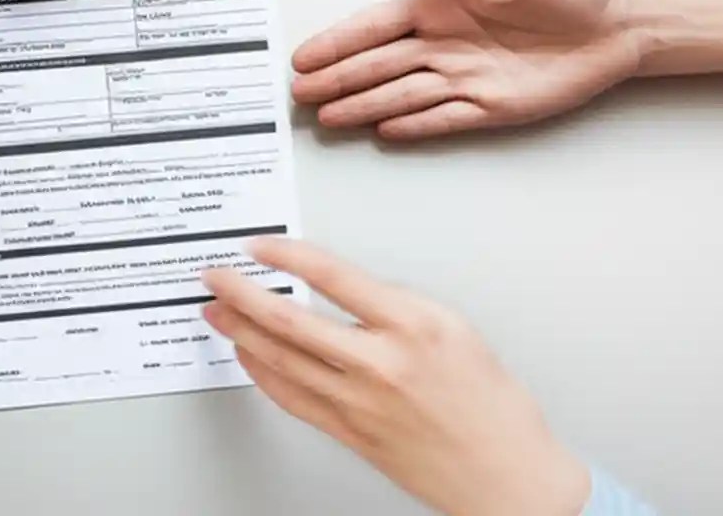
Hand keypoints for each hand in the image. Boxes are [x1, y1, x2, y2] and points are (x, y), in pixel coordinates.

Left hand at [202, 238, 590, 515]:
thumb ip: (397, 305)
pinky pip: (291, 397)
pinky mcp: (349, 432)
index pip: (332, 276)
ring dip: (239, 331)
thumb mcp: (456, 329)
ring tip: (216, 310)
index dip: (286, 255)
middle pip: (290, 320)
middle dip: (241, 293)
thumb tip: (346, 288)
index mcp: (413, 326)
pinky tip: (247, 356)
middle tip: (215, 277)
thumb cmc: (491, 407)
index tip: (259, 245)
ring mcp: (360, 401)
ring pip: (281, 359)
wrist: (507, 477)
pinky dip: (261, 373)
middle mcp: (382, 363)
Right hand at [292, 0, 640, 139]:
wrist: (623, 20)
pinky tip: (383, 131)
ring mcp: (465, 78)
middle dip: (337, 79)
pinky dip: (413, 127)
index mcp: (444, 6)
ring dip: (363, 106)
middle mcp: (446, 45)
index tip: (306, 55)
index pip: (378, 26)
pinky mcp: (491, 108)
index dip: (339, 41)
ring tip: (327, 118)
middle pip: (379, 65)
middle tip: (300, 93)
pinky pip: (443, 120)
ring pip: (402, 95)